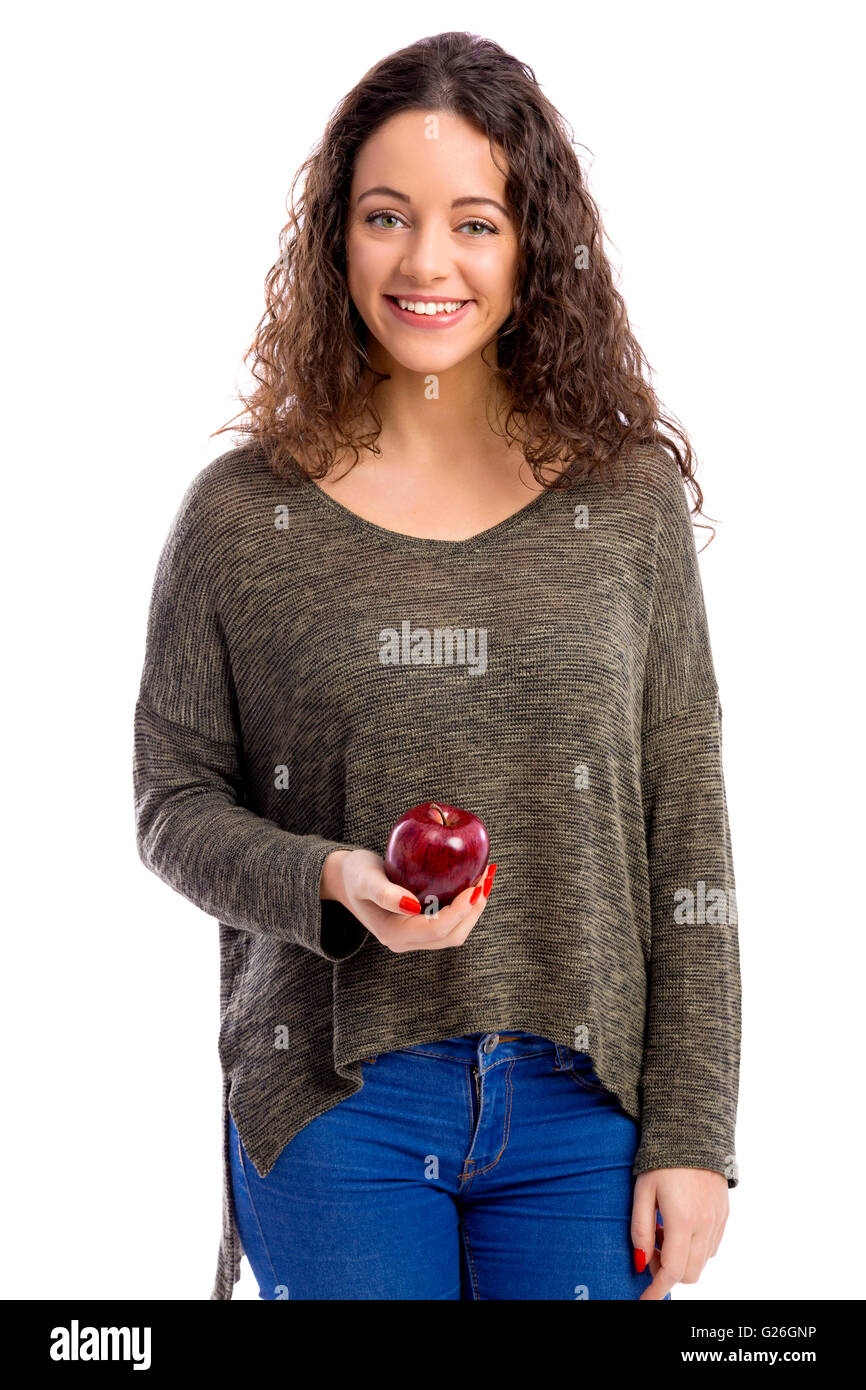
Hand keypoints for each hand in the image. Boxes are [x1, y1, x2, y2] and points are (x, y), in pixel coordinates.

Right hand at [320, 848, 495, 953]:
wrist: (346, 880)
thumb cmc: (355, 874)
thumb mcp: (364, 878)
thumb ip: (384, 893)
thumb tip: (413, 907)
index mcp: (393, 933)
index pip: (437, 928)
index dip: (461, 910)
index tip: (476, 886)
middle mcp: (406, 942)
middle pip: (451, 935)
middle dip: (474, 909)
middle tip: (486, 878)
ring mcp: (414, 938)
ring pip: (454, 933)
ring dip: (473, 909)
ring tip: (484, 880)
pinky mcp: (420, 928)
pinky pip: (449, 924)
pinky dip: (465, 907)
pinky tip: (472, 885)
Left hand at [631, 1168, 728, 1299]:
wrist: (692, 1130)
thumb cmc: (661, 1159)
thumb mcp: (642, 1192)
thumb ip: (640, 1230)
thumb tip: (640, 1263)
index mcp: (683, 1220)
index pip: (672, 1271)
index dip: (657, 1290)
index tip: (644, 1300)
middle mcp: (705, 1224)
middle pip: (689, 1273)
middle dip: (667, 1271)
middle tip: (651, 1247)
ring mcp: (718, 1220)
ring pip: (702, 1262)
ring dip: (681, 1258)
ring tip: (663, 1230)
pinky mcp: (725, 1214)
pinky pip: (711, 1246)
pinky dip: (695, 1247)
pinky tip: (680, 1224)